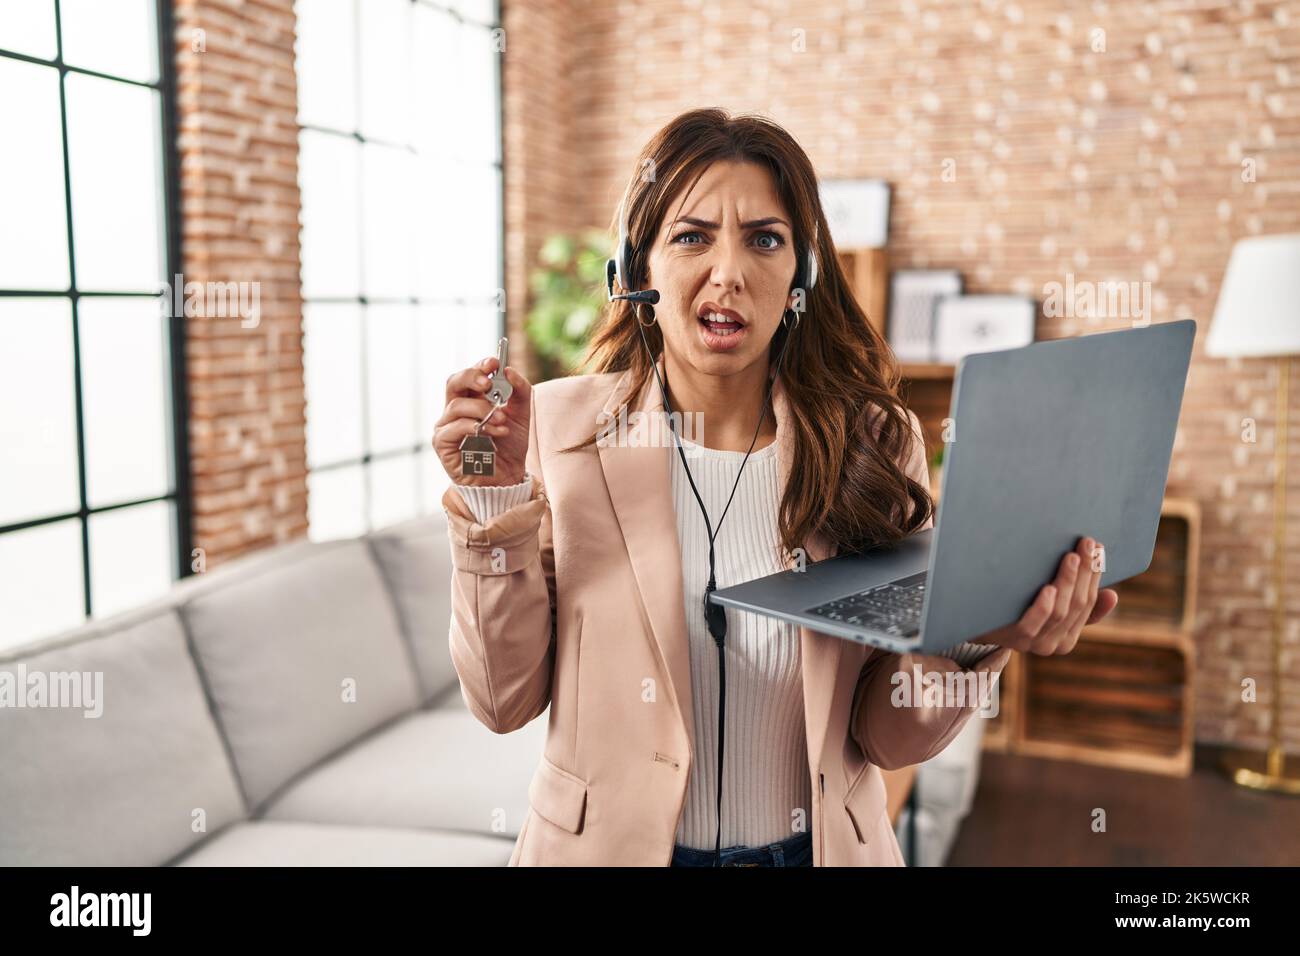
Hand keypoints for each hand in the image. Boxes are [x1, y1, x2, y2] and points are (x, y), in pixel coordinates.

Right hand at [434, 355, 530, 486]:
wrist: (508, 477)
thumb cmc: (510, 446)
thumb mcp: (522, 415)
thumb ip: (520, 392)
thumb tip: (509, 371)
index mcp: (473, 399)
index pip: (470, 376)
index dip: (479, 366)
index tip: (494, 362)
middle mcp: (456, 410)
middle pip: (453, 382)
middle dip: (471, 378)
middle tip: (489, 383)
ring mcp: (447, 426)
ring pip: (456, 405)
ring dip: (482, 410)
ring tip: (501, 421)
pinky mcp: (443, 444)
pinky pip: (452, 428)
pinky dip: (473, 427)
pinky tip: (492, 433)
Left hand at [973, 536, 1119, 655]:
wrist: (971, 622)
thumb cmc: (1014, 609)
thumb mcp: (1048, 605)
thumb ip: (1077, 603)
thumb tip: (1112, 595)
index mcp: (1068, 636)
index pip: (1089, 602)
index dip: (1096, 574)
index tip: (1098, 549)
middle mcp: (1054, 643)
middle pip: (1077, 604)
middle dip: (1085, 572)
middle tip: (1087, 544)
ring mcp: (1033, 643)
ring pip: (1059, 611)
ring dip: (1067, 581)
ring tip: (1070, 557)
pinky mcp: (1012, 638)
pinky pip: (1032, 624)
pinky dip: (1043, 606)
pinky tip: (1047, 588)